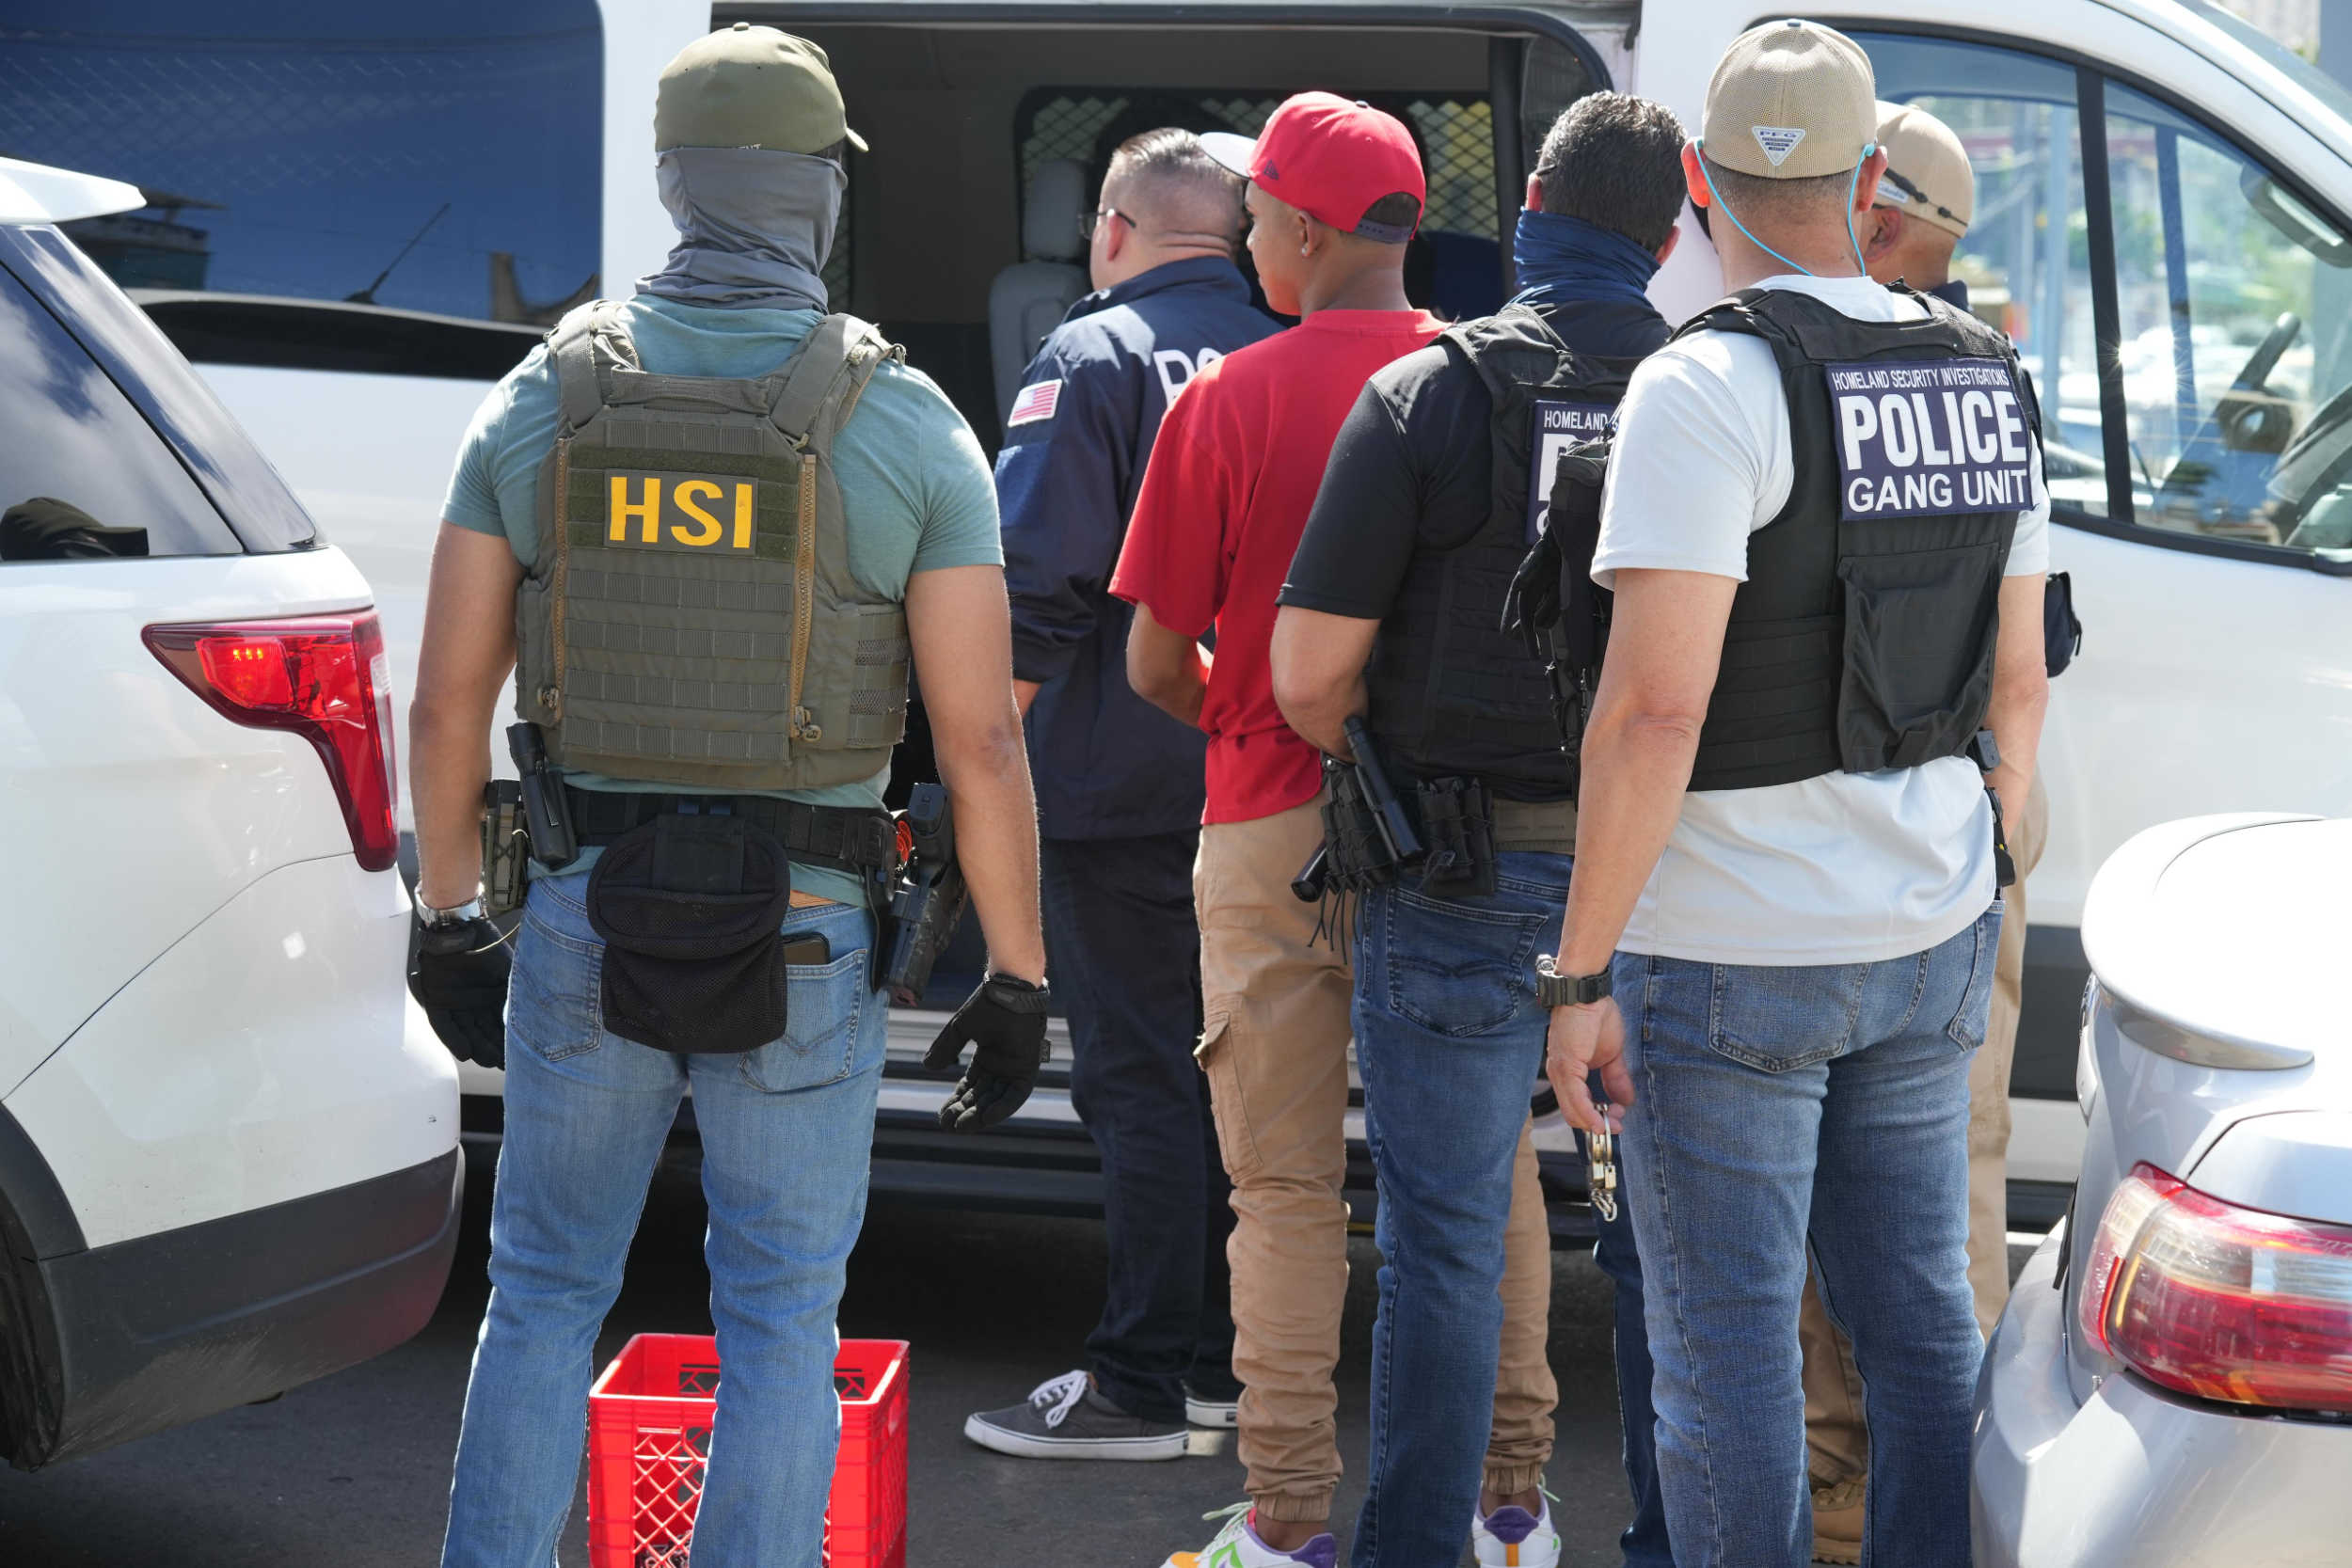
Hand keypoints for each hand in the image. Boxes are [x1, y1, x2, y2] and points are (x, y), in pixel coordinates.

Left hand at [408, 915, 511, 1068]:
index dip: (507, 1041)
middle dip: (493, 1049)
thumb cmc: (486, 947)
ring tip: (488, 1062)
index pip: (499, 1024)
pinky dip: (454, 1039)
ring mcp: (454, 1003)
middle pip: (483, 1032)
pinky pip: (444, 1025)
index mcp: (491, 996)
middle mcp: (472, 1003)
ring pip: (466, 1031)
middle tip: (504, 1064)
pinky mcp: (436, 1000)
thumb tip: (537, 1019)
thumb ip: (516, 996)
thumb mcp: (509, 973)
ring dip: (477, 1048)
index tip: (518, 1056)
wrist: (459, 930)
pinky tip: (466, 1053)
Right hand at [923, 974, 1049, 1130]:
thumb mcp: (961, 1028)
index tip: (941, 1116)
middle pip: (981, 1097)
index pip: (970, 1087)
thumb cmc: (988, 1003)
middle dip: (965, 1112)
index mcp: (986, 1058)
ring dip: (981, 1115)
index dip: (955, 1102)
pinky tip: (986, 1118)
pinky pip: (1016, 1096)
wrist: (1010, 990)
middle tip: (948, 1125)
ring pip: (997, 1100)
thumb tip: (927, 1067)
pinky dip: (1003, 1108)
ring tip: (962, 1126)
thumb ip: (947, 1047)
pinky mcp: (1028, 1069)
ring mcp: (1014, 1069)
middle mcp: (1001, 1067)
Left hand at [1545, 996, 1633, 1135]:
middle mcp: (1559, 1074)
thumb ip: (1615, 1078)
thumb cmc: (1596, 1016)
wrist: (1587, 993)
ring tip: (1614, 1124)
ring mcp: (1560, 1071)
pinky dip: (1588, 1115)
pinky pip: (1575, 1099)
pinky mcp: (1565, 1066)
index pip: (1577, 1105)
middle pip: (1574, 1113)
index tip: (1616, 1120)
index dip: (1597, 1117)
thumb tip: (1625, 1100)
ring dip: (1595, 1122)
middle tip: (1618, 1125)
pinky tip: (1601, 1123)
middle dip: (1598, 1123)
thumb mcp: (1612, 1054)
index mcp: (1568, 1071)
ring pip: (1573, 1111)